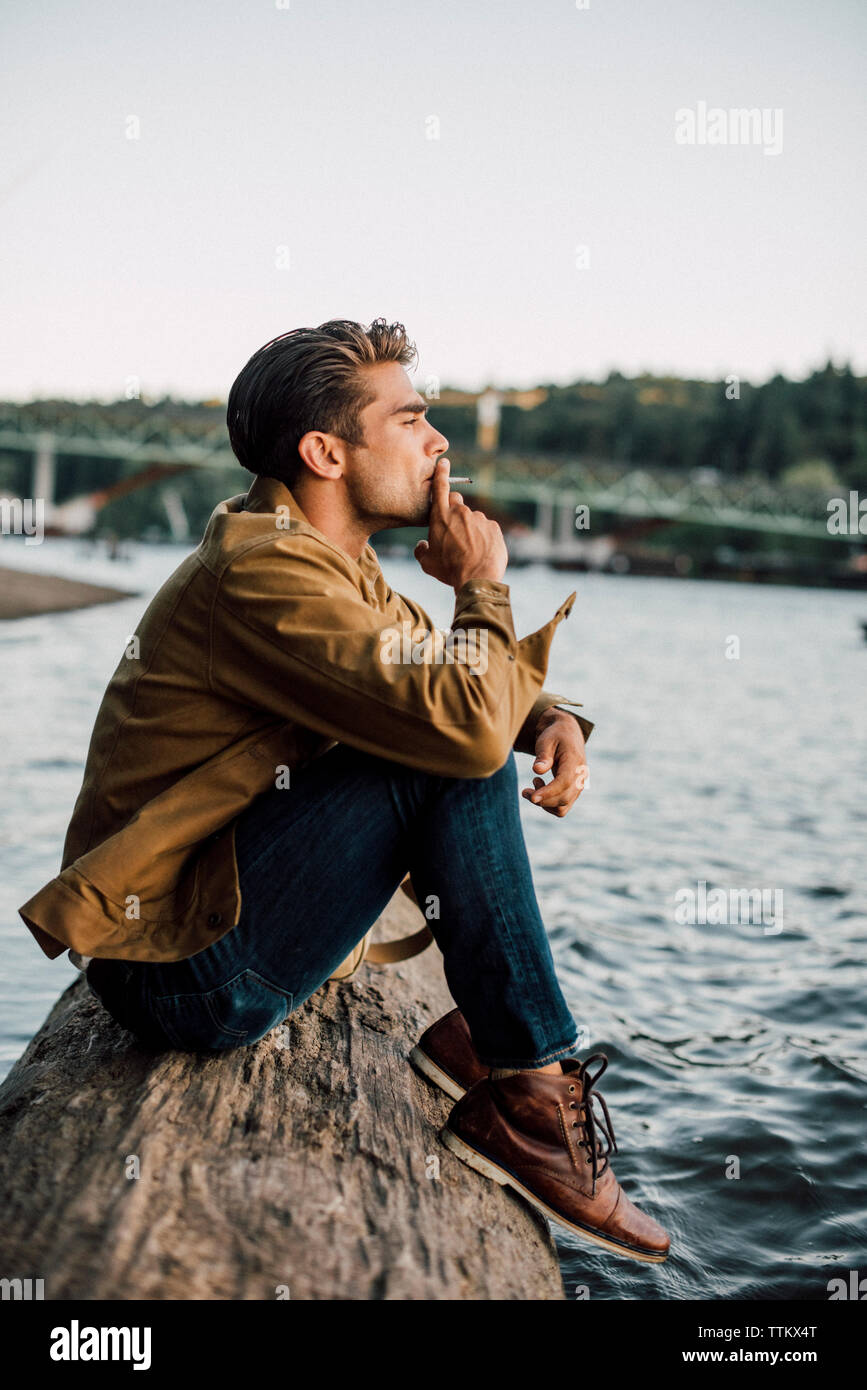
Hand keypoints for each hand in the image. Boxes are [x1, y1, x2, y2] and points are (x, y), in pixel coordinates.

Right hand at [414, 457, 507, 592]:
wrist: (477, 579)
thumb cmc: (448, 571)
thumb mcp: (427, 563)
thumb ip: (421, 550)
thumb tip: (422, 544)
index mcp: (441, 516)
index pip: (440, 487)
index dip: (442, 473)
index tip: (444, 463)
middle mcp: (460, 512)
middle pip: (457, 502)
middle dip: (454, 511)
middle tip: (455, 531)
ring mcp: (479, 519)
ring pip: (473, 519)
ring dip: (470, 529)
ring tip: (470, 551)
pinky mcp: (494, 527)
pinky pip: (487, 529)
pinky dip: (484, 538)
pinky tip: (481, 553)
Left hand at [521, 708, 587, 816]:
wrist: (567, 734)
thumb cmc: (555, 736)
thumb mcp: (546, 740)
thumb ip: (543, 755)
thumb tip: (537, 770)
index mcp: (575, 761)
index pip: (565, 782)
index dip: (549, 792)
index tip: (532, 797)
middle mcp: (580, 776)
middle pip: (564, 798)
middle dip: (542, 800)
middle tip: (524, 791)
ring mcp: (578, 785)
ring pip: (563, 806)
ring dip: (544, 804)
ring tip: (530, 789)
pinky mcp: (573, 791)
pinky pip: (562, 806)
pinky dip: (548, 804)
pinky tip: (539, 789)